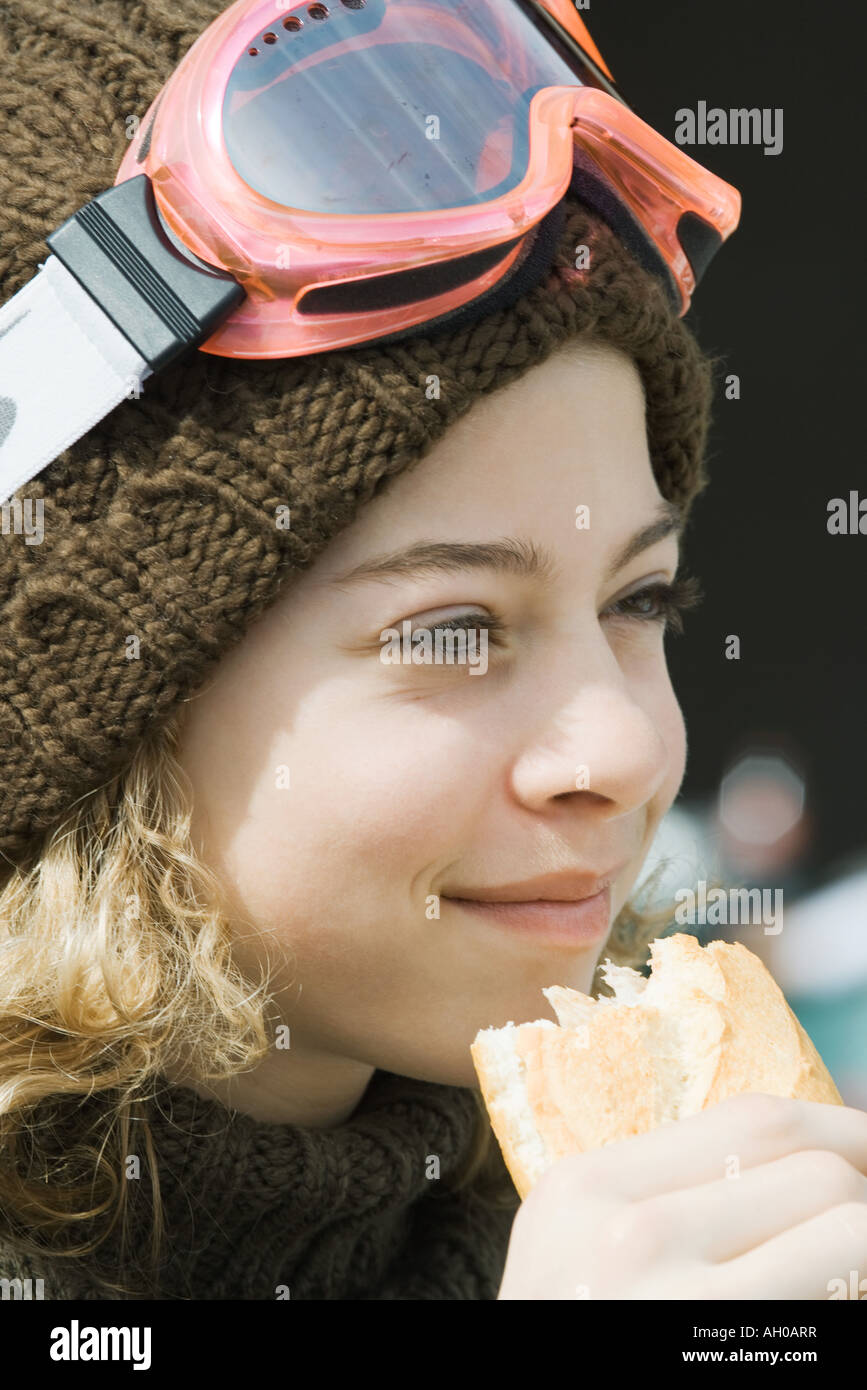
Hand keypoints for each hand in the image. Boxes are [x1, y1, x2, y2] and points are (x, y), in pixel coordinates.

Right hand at [496, 1092, 866, 1298]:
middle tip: (864, 1235)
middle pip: (818, 1179)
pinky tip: (823, 1314)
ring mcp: (677, 1315)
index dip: (840, 1133)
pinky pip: (834, 1323)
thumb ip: (657, 1189)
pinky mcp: (720, 1369)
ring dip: (865, 1256)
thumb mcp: (577, 1244)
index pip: (754, 1122)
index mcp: (586, 1186)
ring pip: (849, 1237)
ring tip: (850, 1278)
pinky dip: (848, 1304)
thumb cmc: (571, 1329)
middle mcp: (628, 1237)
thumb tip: (806, 1157)